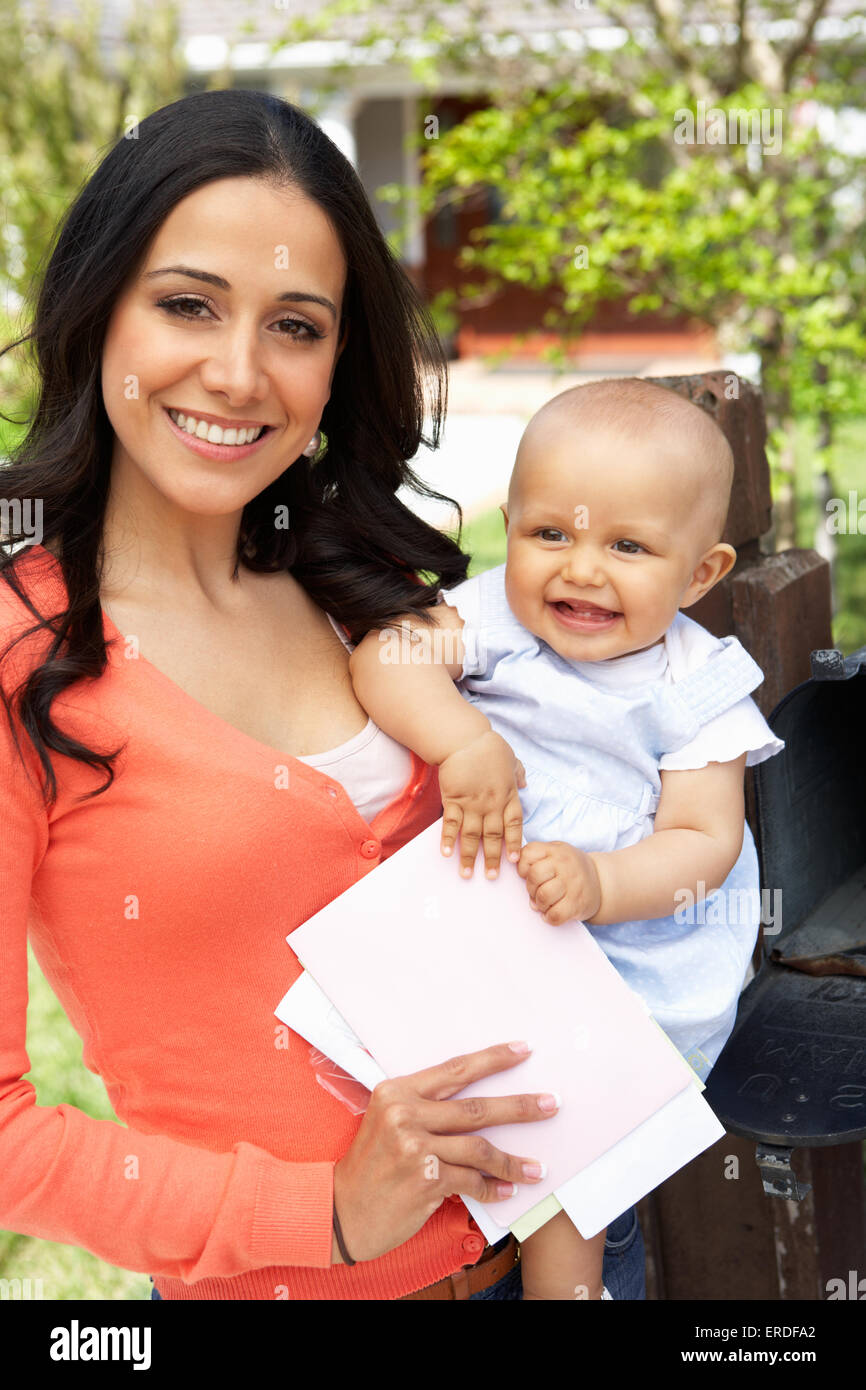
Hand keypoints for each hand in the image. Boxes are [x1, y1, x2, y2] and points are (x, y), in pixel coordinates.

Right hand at [331, 1042, 557, 1263]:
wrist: (341, 1210)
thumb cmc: (370, 1166)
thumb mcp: (386, 1123)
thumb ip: (423, 1108)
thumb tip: (476, 1106)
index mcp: (397, 1091)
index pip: (455, 1070)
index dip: (493, 1059)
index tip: (523, 1050)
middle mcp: (405, 1114)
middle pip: (477, 1107)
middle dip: (520, 1107)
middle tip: (551, 1104)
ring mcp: (416, 1147)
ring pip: (480, 1149)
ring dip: (514, 1161)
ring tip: (537, 1168)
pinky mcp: (425, 1180)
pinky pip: (472, 1181)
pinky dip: (492, 1188)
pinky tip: (506, 1191)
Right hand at [438, 730, 525, 877]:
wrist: (464, 739)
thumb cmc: (488, 746)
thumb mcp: (511, 758)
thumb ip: (518, 773)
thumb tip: (524, 783)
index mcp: (508, 795)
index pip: (514, 825)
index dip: (513, 843)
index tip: (514, 860)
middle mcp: (492, 804)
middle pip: (493, 836)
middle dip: (492, 858)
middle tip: (491, 876)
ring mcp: (472, 804)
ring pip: (472, 836)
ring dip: (469, 856)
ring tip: (467, 873)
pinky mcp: (454, 800)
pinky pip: (452, 824)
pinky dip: (449, 840)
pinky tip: (447, 853)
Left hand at [517, 841, 601, 925]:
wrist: (602, 882)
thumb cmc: (570, 868)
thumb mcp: (556, 854)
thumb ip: (536, 859)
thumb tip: (520, 879)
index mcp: (556, 850)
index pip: (528, 854)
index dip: (523, 867)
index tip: (529, 874)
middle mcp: (565, 864)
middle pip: (534, 876)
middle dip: (531, 888)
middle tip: (537, 892)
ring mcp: (573, 884)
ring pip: (543, 896)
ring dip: (540, 904)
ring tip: (545, 903)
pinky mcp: (578, 904)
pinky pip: (555, 915)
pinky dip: (549, 917)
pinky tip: (551, 913)